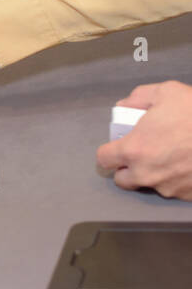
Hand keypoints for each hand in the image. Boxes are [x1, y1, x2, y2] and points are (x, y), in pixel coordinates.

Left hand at [96, 81, 191, 200]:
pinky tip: (187, 164)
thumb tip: (125, 106)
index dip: (110, 151)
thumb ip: (139, 98)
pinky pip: (174, 190)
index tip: (118, 146)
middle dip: (127, 168)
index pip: (104, 159)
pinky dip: (177, 180)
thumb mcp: (167, 92)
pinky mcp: (187, 195)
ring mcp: (168, 187)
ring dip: (153, 175)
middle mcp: (146, 173)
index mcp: (134, 149)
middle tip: (142, 154)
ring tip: (170, 157)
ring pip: (150, 185)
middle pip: (122, 180)